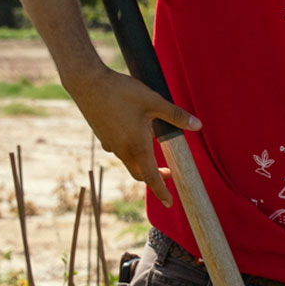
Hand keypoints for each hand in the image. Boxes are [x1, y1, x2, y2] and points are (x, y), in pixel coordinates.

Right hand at [65, 64, 199, 207]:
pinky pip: (119, 148)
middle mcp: (122, 150)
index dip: (162, 191)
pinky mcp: (102, 136)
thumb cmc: (121, 92)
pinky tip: (133, 130)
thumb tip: (197, 125)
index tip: (169, 202)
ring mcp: (109, 144)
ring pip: (128, 160)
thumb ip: (176, 115)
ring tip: (153, 144)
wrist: (87, 83)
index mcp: (137, 146)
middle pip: (139, 173)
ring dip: (141, 161)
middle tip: (168, 172)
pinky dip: (129, 148)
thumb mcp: (154, 102)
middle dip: (154, 177)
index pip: (151, 178)